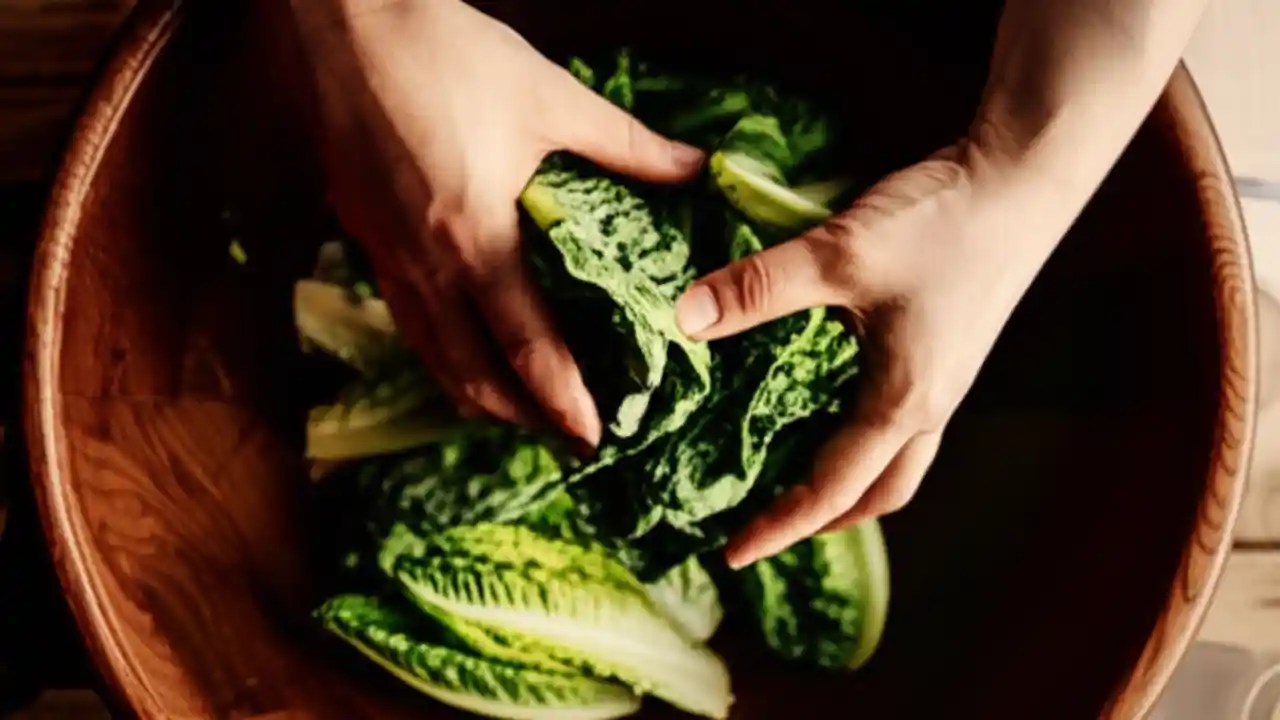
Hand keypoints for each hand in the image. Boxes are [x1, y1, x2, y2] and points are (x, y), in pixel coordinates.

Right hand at [296, 0, 703, 443]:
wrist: (343, 20)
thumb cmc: (447, 53)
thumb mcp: (550, 98)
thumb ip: (629, 146)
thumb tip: (698, 170)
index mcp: (473, 239)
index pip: (523, 346)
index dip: (560, 399)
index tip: (592, 437)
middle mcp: (422, 265)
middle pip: (468, 372)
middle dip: (518, 417)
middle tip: (564, 439)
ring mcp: (384, 254)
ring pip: (428, 354)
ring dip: (473, 394)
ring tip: (517, 415)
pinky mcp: (362, 234)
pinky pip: (404, 319)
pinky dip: (439, 352)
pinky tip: (461, 349)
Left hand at [675, 141, 1078, 567]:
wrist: (1022, 178)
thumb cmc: (941, 222)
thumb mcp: (839, 254)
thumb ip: (760, 288)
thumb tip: (685, 320)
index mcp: (902, 402)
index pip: (833, 491)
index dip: (780, 526)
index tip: (733, 553)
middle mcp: (930, 404)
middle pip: (881, 492)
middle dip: (825, 518)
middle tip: (770, 522)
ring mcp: (946, 378)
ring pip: (898, 458)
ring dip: (851, 479)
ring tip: (797, 472)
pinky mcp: (948, 348)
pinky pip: (904, 418)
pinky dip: (864, 433)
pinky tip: (833, 399)